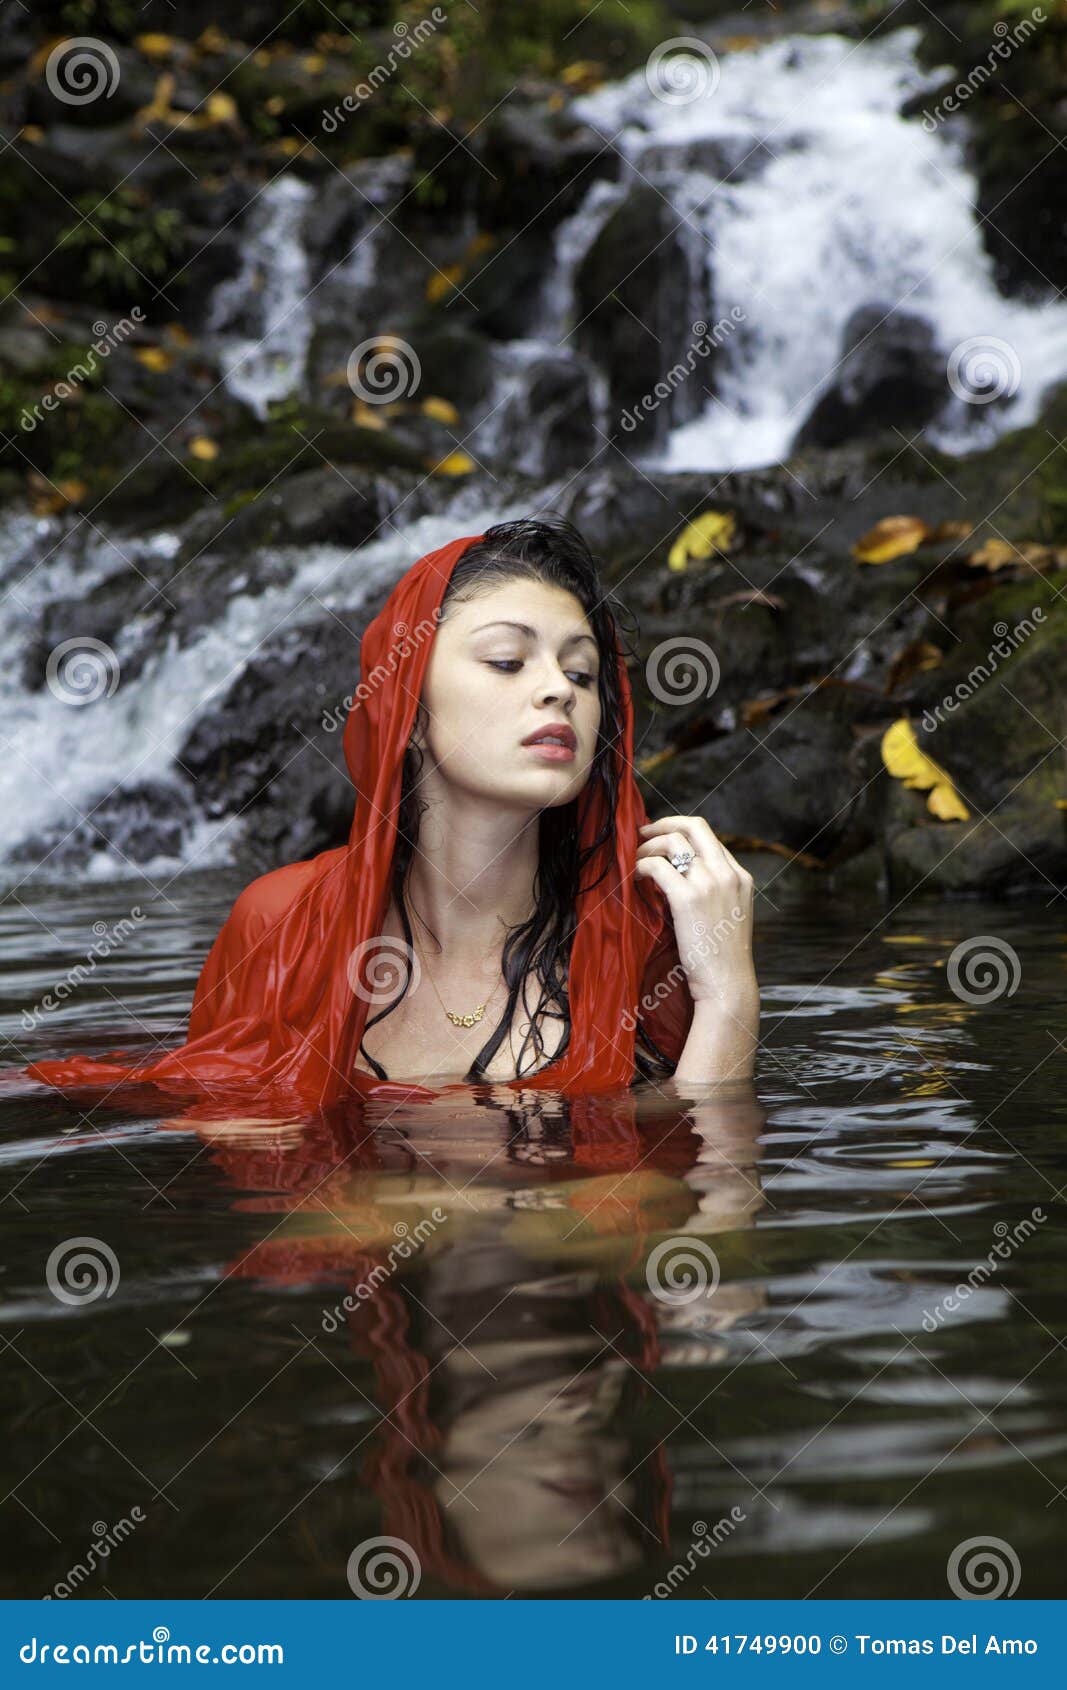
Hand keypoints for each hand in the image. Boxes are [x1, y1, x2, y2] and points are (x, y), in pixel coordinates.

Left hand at [634, 814, 754, 1004]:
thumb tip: (682, 875)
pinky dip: (641, 866)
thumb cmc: (722, 957)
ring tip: (635, 861)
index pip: (709, 837)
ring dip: (648, 847)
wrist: (727, 983)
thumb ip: (715, 891)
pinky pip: (657, 866)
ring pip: (673, 841)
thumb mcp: (729, 915)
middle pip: (695, 826)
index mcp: (740, 876)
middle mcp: (728, 873)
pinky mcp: (688, 898)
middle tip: (643, 833)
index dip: (681, 832)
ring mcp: (710, 883)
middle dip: (664, 823)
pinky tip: (635, 878)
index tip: (662, 840)